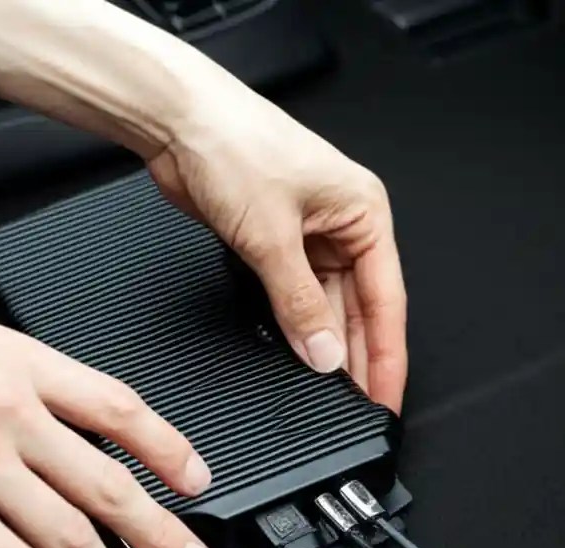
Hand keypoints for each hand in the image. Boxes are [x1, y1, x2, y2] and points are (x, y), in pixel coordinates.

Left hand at [149, 97, 406, 410]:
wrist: (177, 122)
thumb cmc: (234, 145)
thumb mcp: (272, 237)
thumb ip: (298, 304)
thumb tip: (325, 354)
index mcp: (364, 211)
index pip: (387, 299)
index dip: (387, 354)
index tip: (386, 397)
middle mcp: (341, 222)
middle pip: (358, 307)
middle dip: (357, 357)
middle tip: (358, 407)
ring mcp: (306, 233)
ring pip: (325, 304)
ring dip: (323, 344)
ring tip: (326, 392)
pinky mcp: (271, 240)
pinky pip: (292, 294)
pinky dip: (294, 324)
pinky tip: (295, 355)